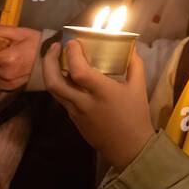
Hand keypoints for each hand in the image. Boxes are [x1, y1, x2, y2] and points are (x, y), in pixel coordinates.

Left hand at [42, 41, 152, 168]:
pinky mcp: (73, 119)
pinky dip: (60, 83)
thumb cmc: (135, 115)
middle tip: (55, 46)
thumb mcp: (139, 88)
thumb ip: (134, 65)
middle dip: (49, 61)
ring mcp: (75, 112)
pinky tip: (68, 76)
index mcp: (102, 93)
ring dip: (50, 71)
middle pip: (54, 82)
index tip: (72, 42)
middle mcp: (84, 102)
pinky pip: (62, 98)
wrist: (129, 147)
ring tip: (56, 58)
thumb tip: (129, 47)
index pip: (79, 72)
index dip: (73, 54)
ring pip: (53, 91)